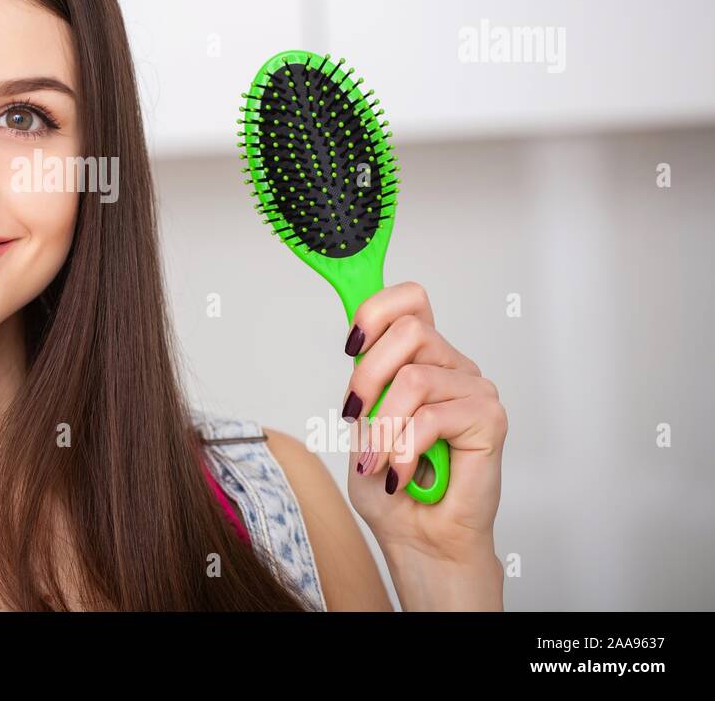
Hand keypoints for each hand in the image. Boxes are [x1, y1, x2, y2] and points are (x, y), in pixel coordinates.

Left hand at [338, 281, 507, 576]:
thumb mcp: (362, 424)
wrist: (419, 539)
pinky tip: (400, 475)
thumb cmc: (391, 486)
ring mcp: (474, 389)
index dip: (376, 309)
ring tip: (378, 461)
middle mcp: (452, 366)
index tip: (351, 343)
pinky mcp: (489, 418)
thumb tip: (358, 346)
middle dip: (368, 375)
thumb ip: (364, 383)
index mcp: (422, 359)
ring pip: (414, 378)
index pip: (411, 300)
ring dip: (384, 427)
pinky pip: (432, 416)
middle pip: (409, 328)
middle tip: (354, 416)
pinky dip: (404, 450)